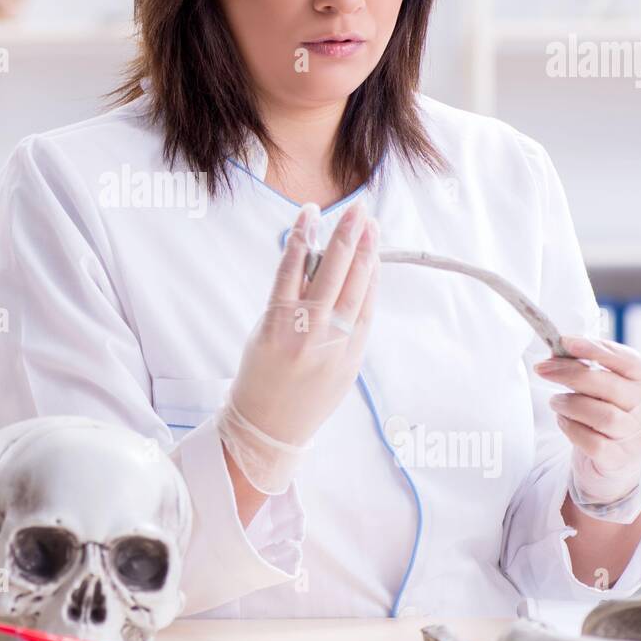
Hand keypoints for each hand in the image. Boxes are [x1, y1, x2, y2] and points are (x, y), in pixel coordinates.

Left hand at [216, 199, 379, 493]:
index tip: (375, 237)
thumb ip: (350, 333)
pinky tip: (306, 222)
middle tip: (364, 213)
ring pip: (326, 272)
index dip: (373, 263)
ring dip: (338, 237)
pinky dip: (299, 244)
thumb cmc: (303, 400)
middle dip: (360, 242)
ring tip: (345, 212)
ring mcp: (303, 329)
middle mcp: (332, 337)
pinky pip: (288, 274)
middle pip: (352, 279)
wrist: (265, 428)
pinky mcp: (274, 322)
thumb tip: (356, 287)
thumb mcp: (341, 373)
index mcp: (353, 350)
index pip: (367, 297)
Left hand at [533, 335, 640, 504]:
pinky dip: (571, 428)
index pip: (628, 361)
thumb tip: (559, 349)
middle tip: (543, 369)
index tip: (566, 342)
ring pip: (602, 416)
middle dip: (571, 374)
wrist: (617, 464)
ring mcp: (639, 438)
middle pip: (610, 387)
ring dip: (570, 403)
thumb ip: (590, 367)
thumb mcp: (607, 388)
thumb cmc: (609, 413)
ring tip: (555, 400)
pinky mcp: (620, 460)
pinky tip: (563, 420)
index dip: (596, 349)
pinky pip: (592, 442)